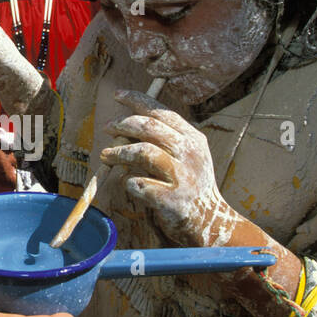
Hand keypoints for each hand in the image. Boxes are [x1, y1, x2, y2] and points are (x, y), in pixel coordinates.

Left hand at [99, 89, 239, 247]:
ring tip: (106, 156)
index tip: (118, 95)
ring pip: (143, 152)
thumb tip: (126, 125)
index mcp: (193, 139)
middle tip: (107, 127)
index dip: (137, 100)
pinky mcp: (171, 199)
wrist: (209, 221)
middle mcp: (189, 154)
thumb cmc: (190, 185)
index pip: (162, 112)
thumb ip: (164, 139)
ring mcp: (182, 177)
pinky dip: (128, 181)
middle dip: (123, 124)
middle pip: (149, 128)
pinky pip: (139, 184)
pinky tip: (128, 182)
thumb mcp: (186, 156)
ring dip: (119, 152)